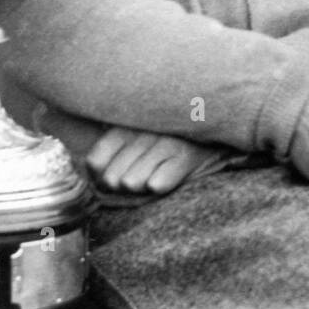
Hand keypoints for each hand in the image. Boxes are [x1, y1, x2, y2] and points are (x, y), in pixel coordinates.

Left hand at [86, 127, 225, 194]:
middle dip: (121, 185)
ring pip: (131, 183)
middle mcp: (141, 133)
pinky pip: (158, 184)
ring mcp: (163, 143)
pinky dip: (160, 185)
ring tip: (153, 174)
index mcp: (124, 126)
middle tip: (137, 176)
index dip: (100, 177)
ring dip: (141, 186)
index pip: (95, 162)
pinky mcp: (185, 156)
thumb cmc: (165, 136)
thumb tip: (95, 176)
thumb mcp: (134, 135)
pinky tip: (166, 177)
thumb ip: (109, 152)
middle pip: (112, 178)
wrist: (213, 122)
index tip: (110, 177)